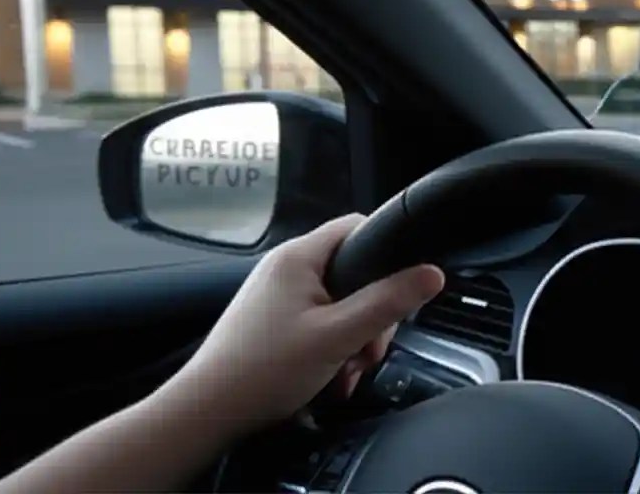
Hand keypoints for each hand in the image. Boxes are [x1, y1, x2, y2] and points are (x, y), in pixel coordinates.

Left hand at [155, 213, 443, 437]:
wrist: (208, 412)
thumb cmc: (261, 371)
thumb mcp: (338, 336)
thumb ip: (388, 303)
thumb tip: (431, 275)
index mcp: (299, 257)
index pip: (358, 227)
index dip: (387, 253)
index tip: (401, 290)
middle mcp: (286, 268)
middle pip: (354, 273)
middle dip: (372, 314)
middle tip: (367, 348)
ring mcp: (277, 295)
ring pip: (340, 303)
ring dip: (354, 337)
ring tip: (345, 369)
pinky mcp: (273, 321)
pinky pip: (320, 322)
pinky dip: (333, 347)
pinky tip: (331, 375)